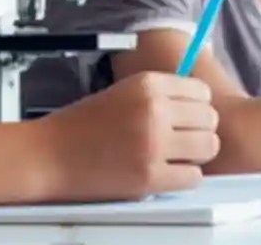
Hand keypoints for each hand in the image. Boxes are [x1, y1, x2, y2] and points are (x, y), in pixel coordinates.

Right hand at [32, 72, 219, 201]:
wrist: (50, 154)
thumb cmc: (84, 125)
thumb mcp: (124, 92)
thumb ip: (160, 94)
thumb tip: (201, 101)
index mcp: (147, 84)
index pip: (202, 92)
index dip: (197, 106)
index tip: (186, 117)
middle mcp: (154, 110)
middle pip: (210, 119)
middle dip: (199, 130)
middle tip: (182, 139)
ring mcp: (153, 144)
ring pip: (208, 147)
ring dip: (197, 154)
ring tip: (177, 156)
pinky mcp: (150, 176)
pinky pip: (193, 176)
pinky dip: (184, 177)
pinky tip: (167, 172)